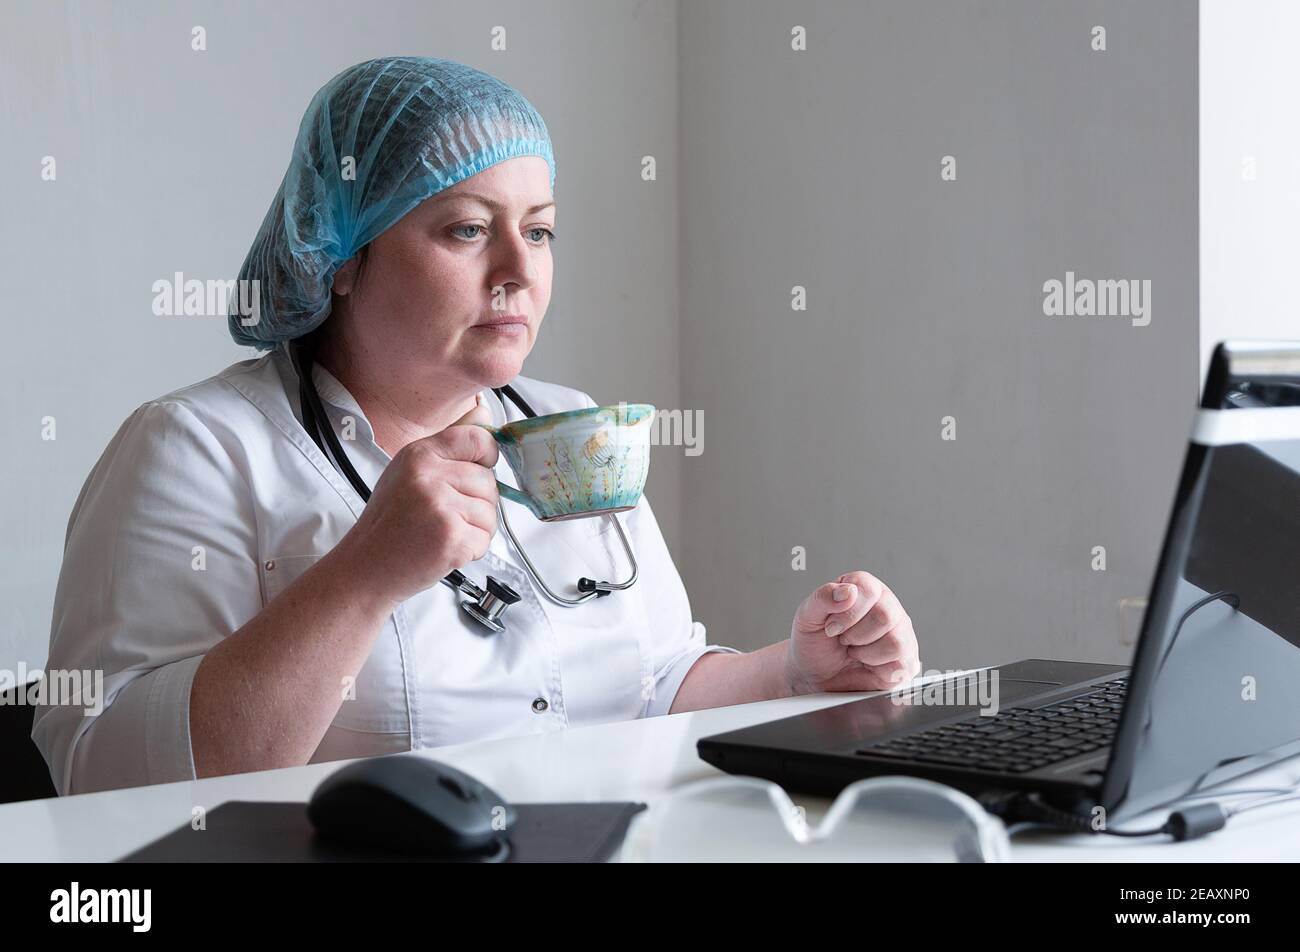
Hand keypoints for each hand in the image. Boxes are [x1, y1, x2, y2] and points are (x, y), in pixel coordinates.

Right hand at [338, 395, 500, 605]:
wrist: (364, 567)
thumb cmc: (386, 526)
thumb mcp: (406, 475)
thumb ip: (443, 457)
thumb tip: (486, 436)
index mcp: (419, 455)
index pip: (477, 439)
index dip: (487, 456)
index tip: (483, 468)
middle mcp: (429, 476)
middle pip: (488, 481)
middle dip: (478, 503)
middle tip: (447, 518)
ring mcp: (441, 507)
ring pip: (490, 512)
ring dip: (475, 529)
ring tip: (442, 535)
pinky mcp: (451, 537)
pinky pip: (485, 539)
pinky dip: (471, 551)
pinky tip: (444, 550)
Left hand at [785, 570, 920, 694]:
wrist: (815, 675)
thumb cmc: (815, 642)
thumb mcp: (806, 617)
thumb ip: (823, 598)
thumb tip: (849, 591)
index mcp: (865, 589)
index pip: (869, 589)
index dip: (848, 612)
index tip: (831, 626)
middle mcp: (888, 607)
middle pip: (884, 616)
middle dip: (854, 635)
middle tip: (842, 640)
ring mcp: (902, 633)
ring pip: (895, 642)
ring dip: (865, 653)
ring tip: (854, 651)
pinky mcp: (907, 660)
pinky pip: (900, 666)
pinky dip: (876, 668)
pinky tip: (866, 664)